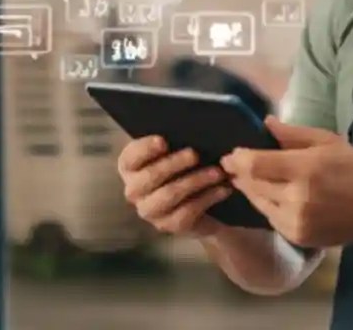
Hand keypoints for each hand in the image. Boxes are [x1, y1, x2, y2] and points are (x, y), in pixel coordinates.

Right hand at [117, 136, 231, 237]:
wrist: (204, 203)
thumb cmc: (187, 166)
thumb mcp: (180, 149)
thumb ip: (177, 139)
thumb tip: (189, 126)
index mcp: (131, 167)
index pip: (129, 158)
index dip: (144, 149)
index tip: (163, 141)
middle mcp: (134, 190)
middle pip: (147, 178)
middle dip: (172, 164)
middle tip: (194, 154)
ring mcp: (149, 211)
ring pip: (168, 196)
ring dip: (194, 181)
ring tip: (217, 172)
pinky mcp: (168, 225)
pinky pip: (186, 213)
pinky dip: (207, 198)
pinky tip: (223, 188)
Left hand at [221, 117, 352, 247]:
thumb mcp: (326, 141)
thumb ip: (292, 133)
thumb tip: (264, 123)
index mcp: (305, 169)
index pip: (256, 165)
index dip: (237, 159)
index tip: (230, 154)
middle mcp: (297, 198)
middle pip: (252, 185)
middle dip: (239, 174)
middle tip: (232, 165)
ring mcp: (296, 221)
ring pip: (258, 203)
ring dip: (250, 190)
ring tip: (247, 178)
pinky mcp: (297, 236)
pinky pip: (270, 218)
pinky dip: (266, 205)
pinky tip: (269, 194)